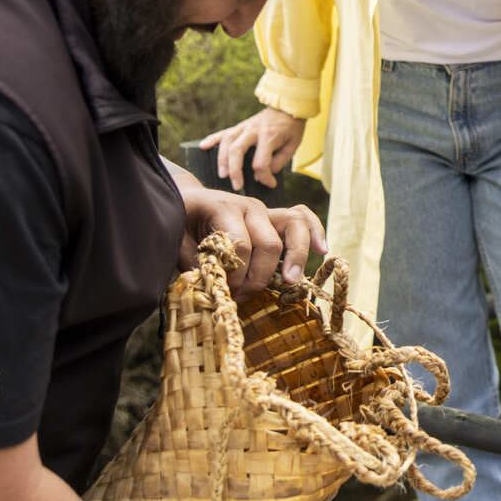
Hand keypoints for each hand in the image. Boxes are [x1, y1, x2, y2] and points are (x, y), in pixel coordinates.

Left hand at [179, 188, 326, 295]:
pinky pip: (302, 217)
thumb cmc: (180, 226)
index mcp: (223, 207)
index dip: (234, 275)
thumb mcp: (178, 245)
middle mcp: (249, 206)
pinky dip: (314, 232)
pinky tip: (322, 251)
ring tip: (291, 280)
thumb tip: (214, 287)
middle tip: (243, 297)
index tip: (223, 292)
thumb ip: (195, 263)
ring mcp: (265, 210)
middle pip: (268, 243)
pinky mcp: (274, 217)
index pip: (240, 245)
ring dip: (296, 255)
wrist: (185, 202)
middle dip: (258, 276)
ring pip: (294, 225)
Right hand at [201, 108, 306, 191]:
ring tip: (222, 175)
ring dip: (222, 159)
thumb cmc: (290, 129)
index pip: (261, 162)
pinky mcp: (239, 126)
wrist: (287, 106)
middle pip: (238, 150)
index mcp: (269, 136)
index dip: (265, 177)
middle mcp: (253, 130)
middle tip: (236, 186)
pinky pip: (223, 132)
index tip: (271, 184)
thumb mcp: (292, 145)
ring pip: (227, 142)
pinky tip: (203, 146)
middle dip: (235, 170)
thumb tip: (262, 175)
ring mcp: (244, 127)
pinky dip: (212, 139)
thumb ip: (279, 161)